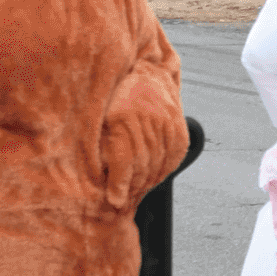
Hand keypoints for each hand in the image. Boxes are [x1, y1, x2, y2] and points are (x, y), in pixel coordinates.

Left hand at [102, 76, 188, 209]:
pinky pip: (173, 158)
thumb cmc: (114, 97)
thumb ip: (100, 145)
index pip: (124, 160)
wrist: (144, 74)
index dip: (119, 184)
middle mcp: (148, 120)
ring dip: (147, 183)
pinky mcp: (178, 129)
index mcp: (123, 118)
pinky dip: (163, 172)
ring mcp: (166, 124)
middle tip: (124, 201)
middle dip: (132, 187)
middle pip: (142, 165)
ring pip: (158, 164)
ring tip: (136, 193)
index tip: (115, 201)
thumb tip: (98, 175)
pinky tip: (154, 179)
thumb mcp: (100, 118)